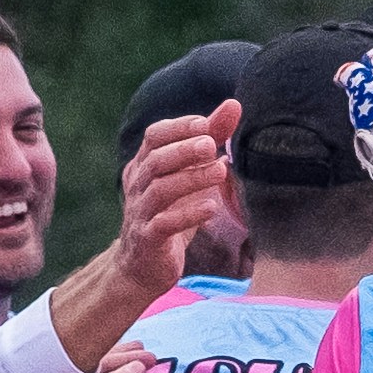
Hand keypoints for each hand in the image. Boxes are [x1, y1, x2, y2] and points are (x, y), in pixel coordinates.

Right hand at [115, 105, 235, 278]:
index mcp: (145, 165)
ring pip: (160, 190)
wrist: (143, 266)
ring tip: (221, 173)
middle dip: (184, 149)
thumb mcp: (189, 173)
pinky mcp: (148, 239)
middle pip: (156, 160)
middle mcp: (138, 185)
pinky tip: (211, 208)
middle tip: (211, 144)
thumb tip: (234, 105)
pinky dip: (188, 215)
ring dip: (191, 179)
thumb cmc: (170, 212)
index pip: (155, 135)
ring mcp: (141, 212)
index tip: (206, 123)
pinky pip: (164, 224)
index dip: (179, 127)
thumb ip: (208, 139)